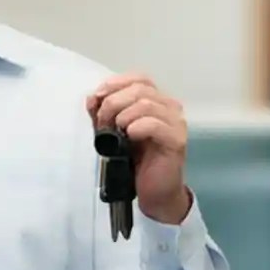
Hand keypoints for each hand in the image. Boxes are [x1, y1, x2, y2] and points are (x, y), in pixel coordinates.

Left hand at [85, 73, 191, 224]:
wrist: (153, 191)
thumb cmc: (136, 160)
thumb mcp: (112, 132)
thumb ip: (102, 113)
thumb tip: (92, 97)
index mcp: (155, 100)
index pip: (139, 78)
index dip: (116, 83)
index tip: (97, 97)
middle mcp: (169, 107)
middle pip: (140, 89)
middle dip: (113, 103)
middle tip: (102, 122)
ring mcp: (176, 123)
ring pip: (146, 104)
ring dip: (123, 115)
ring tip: (115, 132)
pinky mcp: (177, 140)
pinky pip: (156, 124)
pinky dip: (137, 127)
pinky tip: (130, 137)